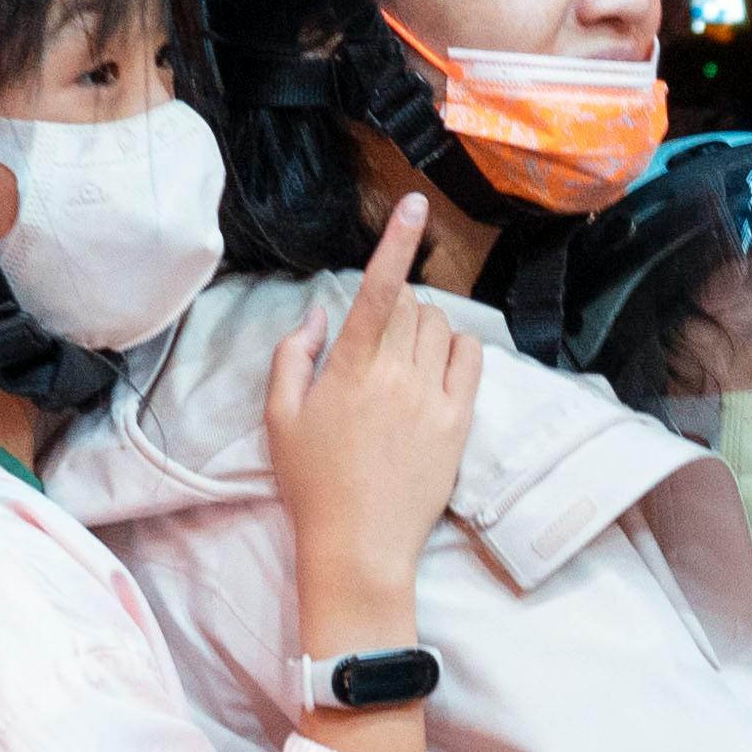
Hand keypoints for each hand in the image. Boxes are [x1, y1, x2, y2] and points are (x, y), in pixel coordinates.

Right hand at [265, 189, 478, 658]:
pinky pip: (471, 359)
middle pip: (412, 307)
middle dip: (397, 308)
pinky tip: (438, 367)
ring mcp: (433, 398)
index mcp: (349, 369)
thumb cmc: (312, 483)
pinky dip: (458, 348)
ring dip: (424, 328)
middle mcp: (396, 375)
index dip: (396, 243)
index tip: (414, 205)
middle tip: (378, 343)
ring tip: (403, 361)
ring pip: (441, 328)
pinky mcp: (459, 422)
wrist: (359, 546)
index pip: (377, 290)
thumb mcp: (280, 418)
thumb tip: (317, 316)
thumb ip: (292, 356)